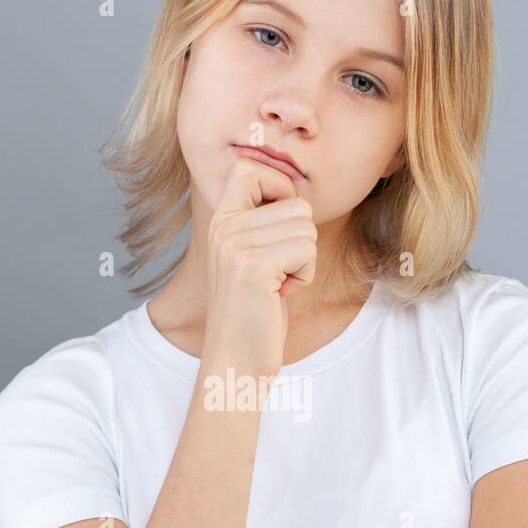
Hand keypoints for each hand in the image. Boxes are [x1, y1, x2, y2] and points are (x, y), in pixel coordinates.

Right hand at [202, 154, 317, 376]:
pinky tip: (280, 293)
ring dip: (303, 260)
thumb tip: (295, 190)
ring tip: (277, 284)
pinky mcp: (253, 266)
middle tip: (276, 272)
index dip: (279, 187)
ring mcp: (235, 245)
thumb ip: (264, 222)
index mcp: (220, 220)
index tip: (279, 224)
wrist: (236, 360)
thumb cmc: (254, 312)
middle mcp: (223, 227)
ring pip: (306, 227)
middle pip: (296, 204)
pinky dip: (304, 275)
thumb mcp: (252, 257)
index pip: (250, 167)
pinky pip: (306, 249)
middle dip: (300, 241)